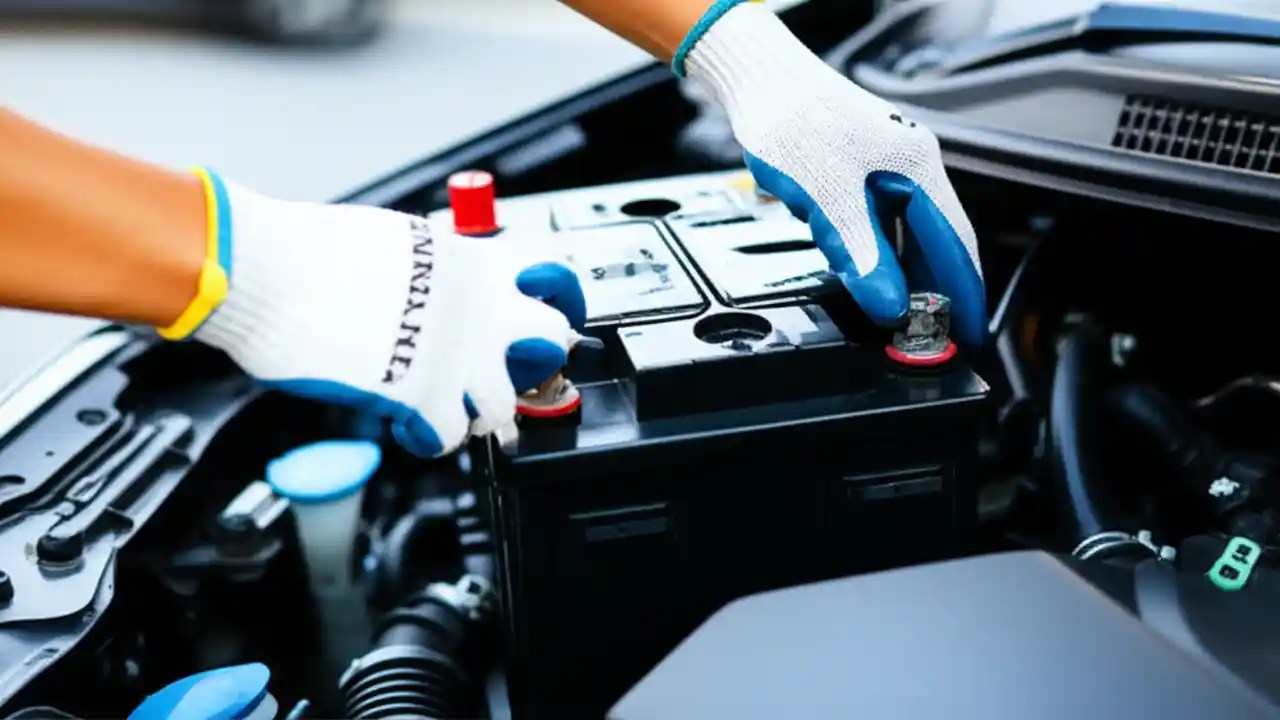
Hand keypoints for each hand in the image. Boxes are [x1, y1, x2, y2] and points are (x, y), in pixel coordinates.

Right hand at [192, 175, 585, 457]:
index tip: (539, 323)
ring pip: (505, 401)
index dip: (546, 304)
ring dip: (483, 412)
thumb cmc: (309, 251)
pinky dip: (434, 438)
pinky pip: (451, 435)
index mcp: (468, 259)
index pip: (545, 280)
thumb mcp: (395, 242)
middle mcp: (474, 306)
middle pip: (549, 339)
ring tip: (459, 412)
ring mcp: (453, 354)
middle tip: (512, 374)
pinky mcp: (419, 395)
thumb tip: (439, 286)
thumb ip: (434, 268)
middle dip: (536, 362)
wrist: (268, 272)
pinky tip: (413, 428)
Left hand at [679, 0, 986, 346]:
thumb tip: (890, 305)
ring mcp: (882, 168)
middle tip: (941, 336)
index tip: (970, 332)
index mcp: (916, 168)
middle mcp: (907, 165)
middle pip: (935, 241)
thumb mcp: (829, 197)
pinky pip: (878, 222)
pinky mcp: (855, 171)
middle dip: (940, 290)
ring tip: (908, 316)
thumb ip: (861, 255)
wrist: (757, 81)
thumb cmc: (792, 120)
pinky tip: (870, 274)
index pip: (955, 242)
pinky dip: (879, 254)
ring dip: (908, 275)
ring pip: (905, 234)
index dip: (964, 292)